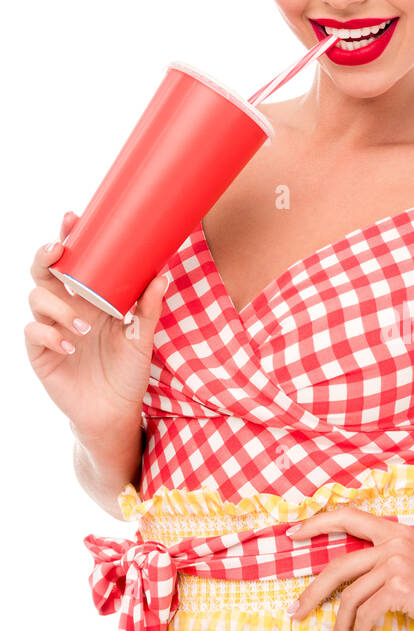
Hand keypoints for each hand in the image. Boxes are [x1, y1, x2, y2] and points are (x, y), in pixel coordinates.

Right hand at [24, 209, 169, 442]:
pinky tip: (70, 346)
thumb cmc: (128, 372)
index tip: (72, 218)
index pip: (72, 262)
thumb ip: (148, 309)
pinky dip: (51, 335)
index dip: (67, 238)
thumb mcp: (142, 339)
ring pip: (36, 299)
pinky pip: (34, 333)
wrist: (115, 412)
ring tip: (83, 325)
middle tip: (59, 250)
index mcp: (88, 298)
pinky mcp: (41, 353)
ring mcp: (50, 329)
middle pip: (43, 272)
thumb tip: (161, 275)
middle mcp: (65, 308)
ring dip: (57, 305)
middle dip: (45, 256)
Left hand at [286, 505, 413, 630]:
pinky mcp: (400, 588)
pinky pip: (365, 613)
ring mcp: (397, 564)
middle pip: (337, 567)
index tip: (292, 535)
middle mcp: (394, 543)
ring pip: (349, 598)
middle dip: (310, 594)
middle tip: (294, 614)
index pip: (348, 516)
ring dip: (339, 627)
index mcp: (397, 533)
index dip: (316, 523)